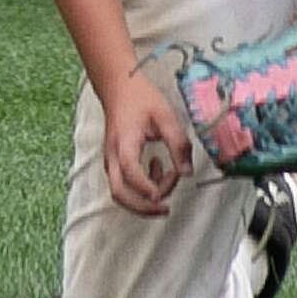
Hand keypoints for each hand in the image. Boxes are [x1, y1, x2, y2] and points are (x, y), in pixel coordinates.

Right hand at [100, 68, 192, 214]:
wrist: (119, 88)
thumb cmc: (141, 99)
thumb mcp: (166, 117)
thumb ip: (178, 144)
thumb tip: (186, 172)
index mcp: (124, 143)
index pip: (130, 171)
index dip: (145, 186)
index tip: (162, 195)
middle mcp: (112, 156)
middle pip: (118, 192)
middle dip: (142, 207)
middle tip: (165, 209)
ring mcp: (110, 161)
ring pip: (119, 192)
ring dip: (143, 197)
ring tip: (168, 183)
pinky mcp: (114, 162)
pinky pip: (123, 183)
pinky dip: (141, 186)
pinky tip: (158, 168)